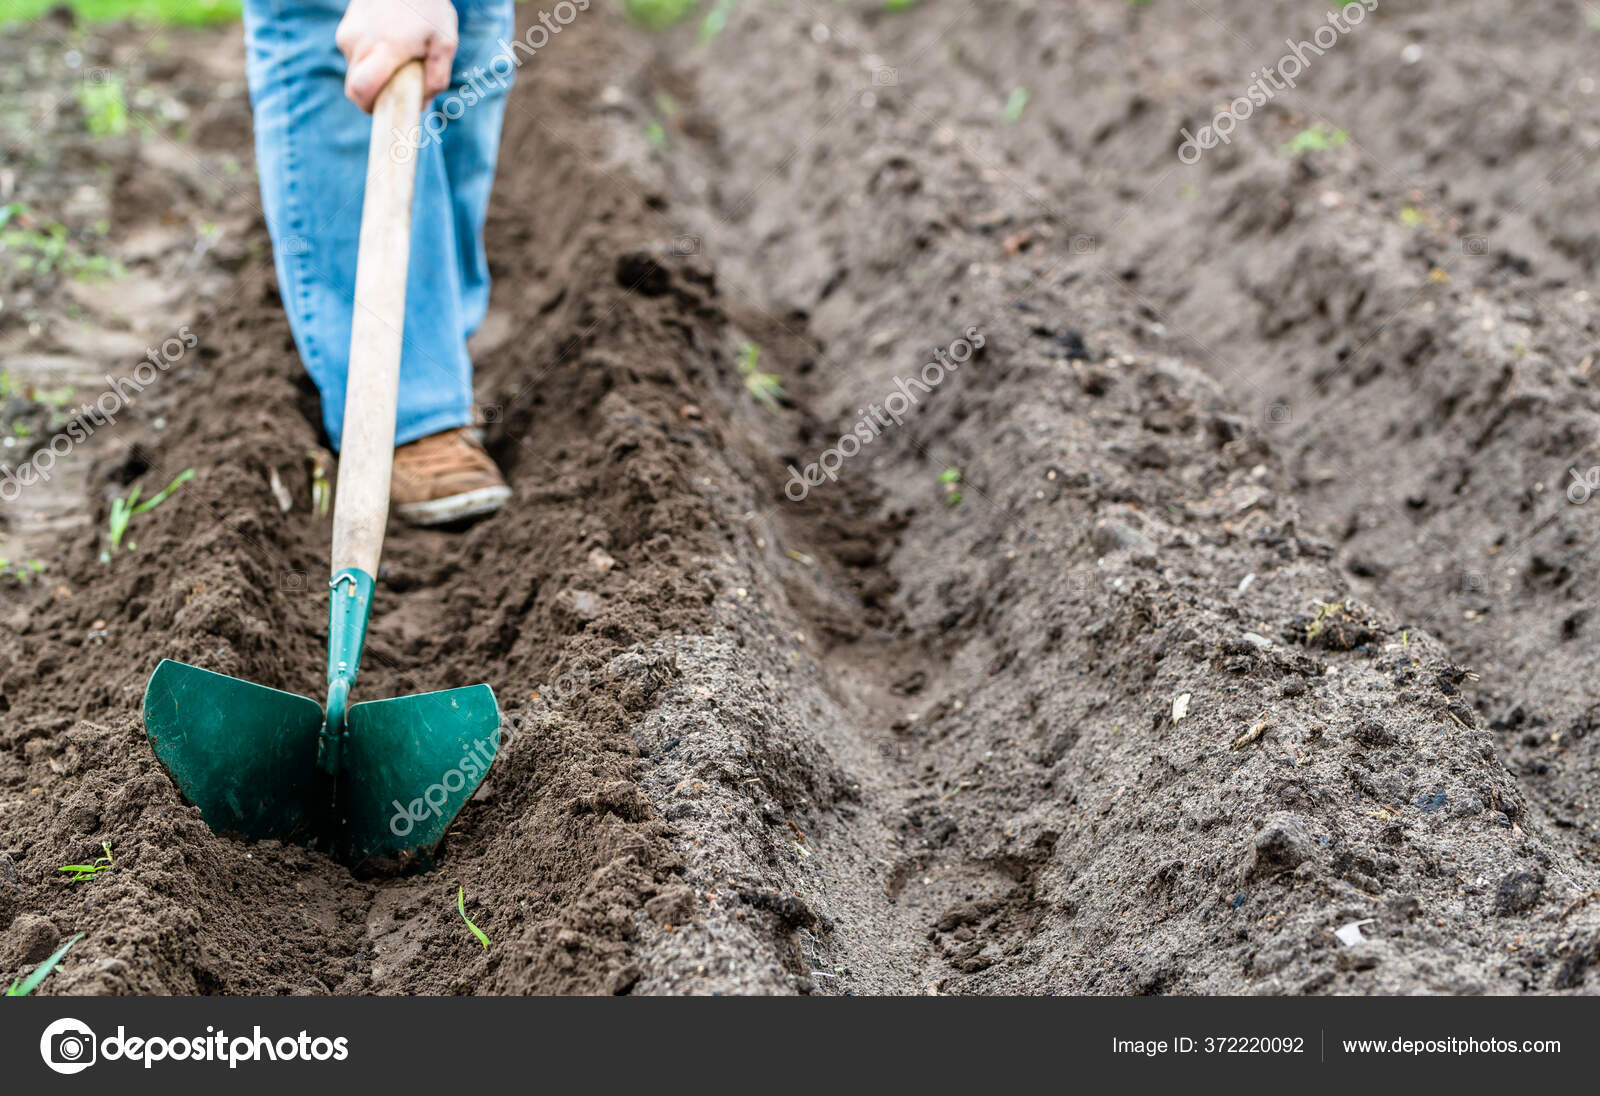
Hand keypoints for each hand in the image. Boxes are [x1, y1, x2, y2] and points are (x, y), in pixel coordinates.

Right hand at [335, 0, 457, 112]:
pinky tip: (388, 42)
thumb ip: (437, 78)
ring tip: (397, 55)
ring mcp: (348, 33)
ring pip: (355, 70)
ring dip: (374, 73)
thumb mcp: (445, 43)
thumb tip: (422, 104)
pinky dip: (369, 57)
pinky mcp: (344, 27)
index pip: (360, 90)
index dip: (369, 107)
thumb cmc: (429, 8)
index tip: (384, 109)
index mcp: (385, 49)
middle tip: (396, 87)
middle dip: (374, 95)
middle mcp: (360, 42)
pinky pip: (354, 54)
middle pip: (355, 87)